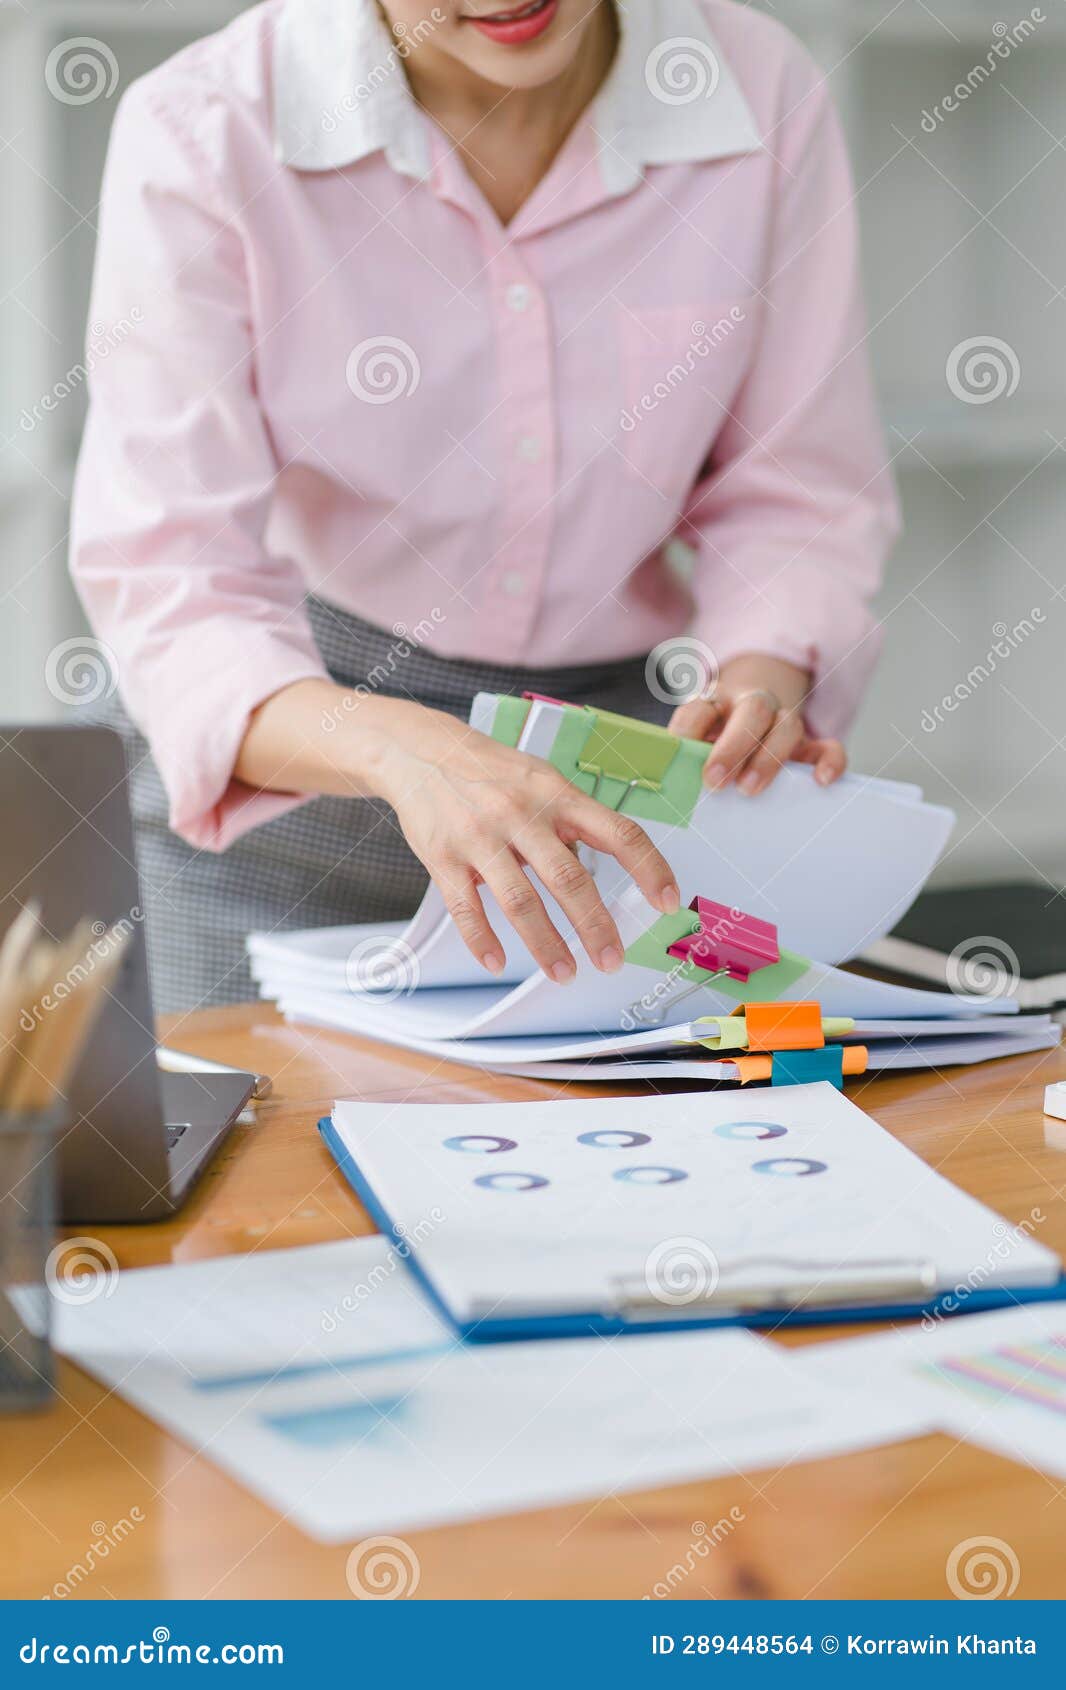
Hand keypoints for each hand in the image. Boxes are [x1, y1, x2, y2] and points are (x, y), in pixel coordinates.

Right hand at [376, 706, 679, 981]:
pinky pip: (466, 907)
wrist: (421, 750)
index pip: (618, 832)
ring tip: (564, 973)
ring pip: (520, 901)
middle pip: (568, 878)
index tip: (667, 901)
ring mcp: (480, 837)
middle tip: (611, 960)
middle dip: (594, 927)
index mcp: (557, 796)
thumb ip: (572, 820)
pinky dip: (482, 940)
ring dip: (545, 945)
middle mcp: (522, 815)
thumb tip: (603, 865)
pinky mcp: (443, 857)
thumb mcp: (542, 780)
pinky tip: (497, 961)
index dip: (649, 868)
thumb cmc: (491, 771)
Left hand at [668, 655, 845, 795]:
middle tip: (714, 781)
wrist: (754, 706)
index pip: (701, 707)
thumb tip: (667, 784)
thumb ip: (684, 755)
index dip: (688, 729)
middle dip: (732, 747)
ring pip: (788, 725)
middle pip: (751, 712)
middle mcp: (752, 705)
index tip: (678, 752)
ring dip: (769, 758)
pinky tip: (820, 781)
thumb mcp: (695, 737)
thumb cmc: (716, 737)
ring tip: (749, 789)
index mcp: (715, 702)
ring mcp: (783, 722)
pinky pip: (827, 746)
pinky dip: (829, 761)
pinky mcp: (809, 745)